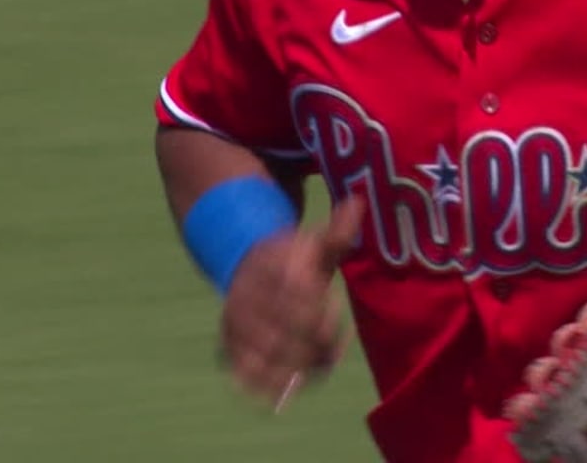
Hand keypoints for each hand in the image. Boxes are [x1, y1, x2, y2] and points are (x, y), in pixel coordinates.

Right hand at [218, 195, 364, 408]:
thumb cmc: (292, 259)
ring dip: (297, 366)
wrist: (243, 264)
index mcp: (272, 268)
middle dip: (313, 343)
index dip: (323, 313)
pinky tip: (290, 383)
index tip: (336, 314)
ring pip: (266, 355)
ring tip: (317, 364)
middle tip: (331, 345)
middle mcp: (250, 295)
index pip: (299, 296)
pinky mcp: (228, 344)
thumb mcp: (313, 242)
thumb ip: (337, 232)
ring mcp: (236, 322)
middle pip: (284, 331)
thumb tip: (358, 203)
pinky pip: (244, 372)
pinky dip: (266, 384)